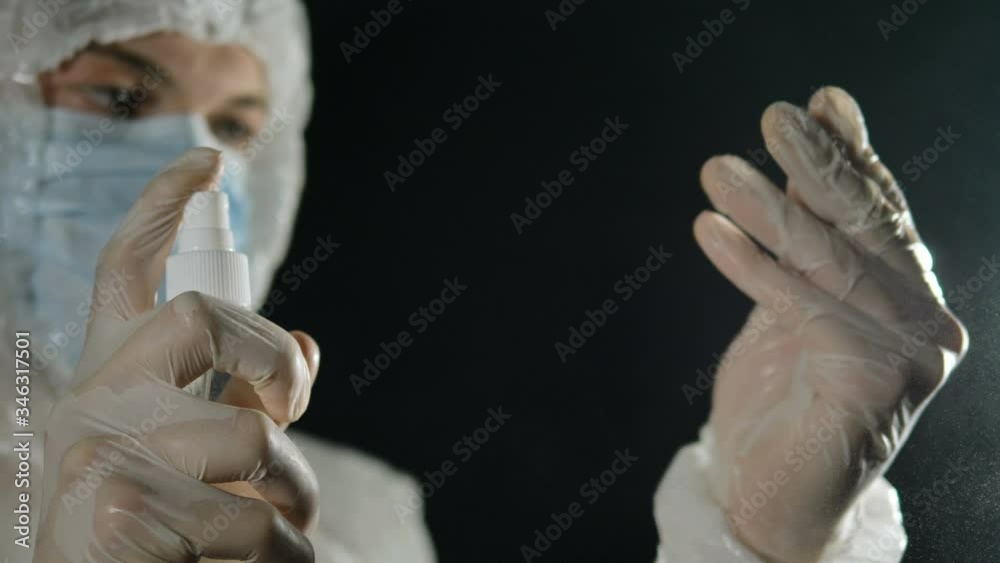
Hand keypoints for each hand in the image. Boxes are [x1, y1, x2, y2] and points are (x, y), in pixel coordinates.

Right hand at [36, 148, 319, 561]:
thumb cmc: (164, 527)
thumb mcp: (197, 450)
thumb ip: (245, 393)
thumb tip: (307, 343)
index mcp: (114, 375)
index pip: (125, 266)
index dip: (161, 205)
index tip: (209, 161)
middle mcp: (95, 396)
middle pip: (201, 316)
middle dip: (274, 362)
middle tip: (291, 411)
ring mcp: (97, 449)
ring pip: (247, 433)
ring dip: (294, 488)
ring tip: (289, 524)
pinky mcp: (116, 510)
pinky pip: (246, 519)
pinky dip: (281, 549)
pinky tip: (272, 560)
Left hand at [693, 87, 966, 561]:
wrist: (775, 497)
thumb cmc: (780, 401)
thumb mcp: (790, 305)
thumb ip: (802, 246)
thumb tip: (794, 166)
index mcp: (904, 295)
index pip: (878, 214)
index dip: (851, 155)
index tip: (823, 102)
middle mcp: (921, 320)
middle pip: (866, 228)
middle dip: (819, 167)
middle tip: (776, 117)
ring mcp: (907, 354)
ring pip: (831, 262)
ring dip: (771, 210)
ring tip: (719, 170)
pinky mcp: (874, 384)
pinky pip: (803, 309)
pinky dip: (752, 268)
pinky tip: (710, 230)